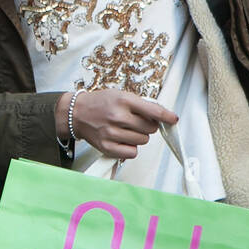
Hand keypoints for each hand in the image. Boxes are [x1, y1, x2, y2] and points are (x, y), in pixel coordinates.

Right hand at [59, 89, 176, 159]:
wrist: (76, 113)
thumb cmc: (100, 103)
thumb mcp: (121, 95)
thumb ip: (141, 105)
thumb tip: (163, 117)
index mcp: (123, 101)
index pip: (153, 111)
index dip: (167, 117)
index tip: (173, 119)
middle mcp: (118, 117)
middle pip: (150, 129)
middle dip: (147, 126)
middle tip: (136, 122)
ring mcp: (111, 133)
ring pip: (142, 141)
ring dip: (139, 137)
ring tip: (126, 130)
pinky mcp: (106, 146)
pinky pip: (132, 153)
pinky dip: (130, 148)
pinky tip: (122, 140)